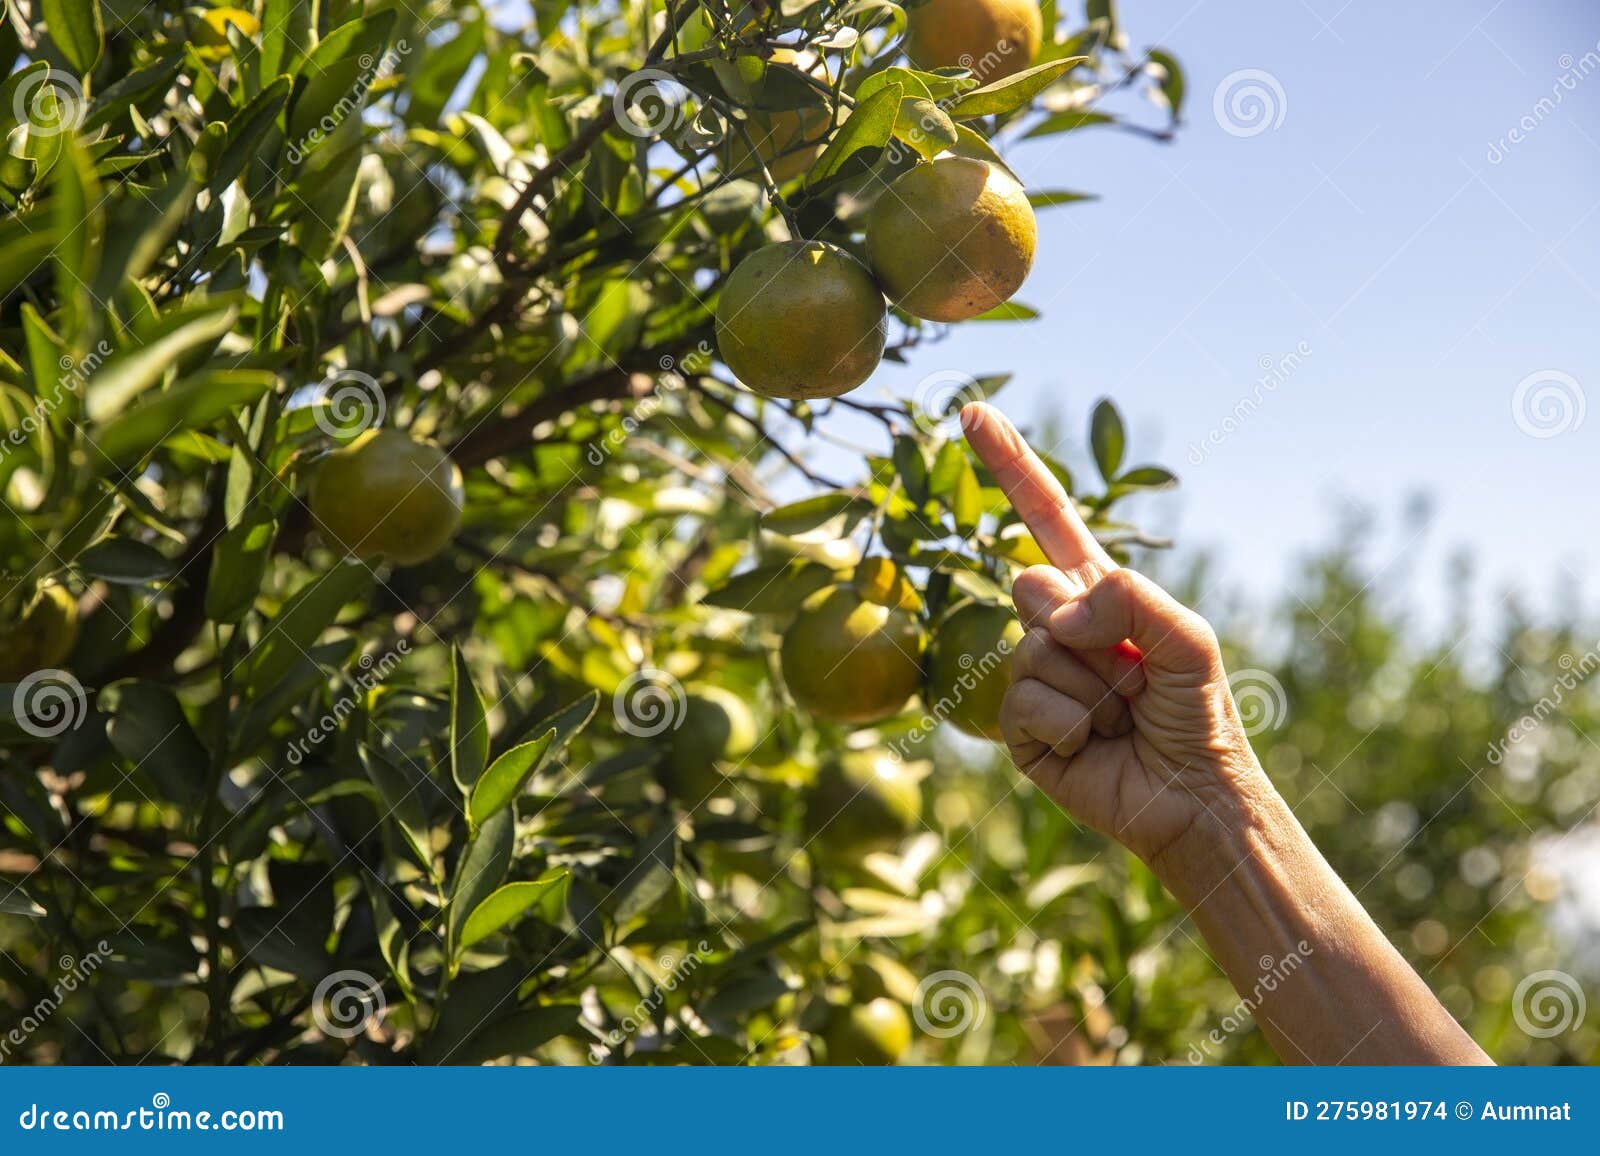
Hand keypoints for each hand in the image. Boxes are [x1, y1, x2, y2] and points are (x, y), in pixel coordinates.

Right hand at [962, 402, 1272, 873]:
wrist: (1193, 800)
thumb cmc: (1199, 715)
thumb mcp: (1188, 638)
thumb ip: (1128, 599)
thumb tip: (1054, 615)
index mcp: (1097, 596)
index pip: (1046, 517)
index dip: (1010, 465)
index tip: (973, 412)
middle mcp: (1058, 630)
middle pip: (1030, 587)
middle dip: (1088, 631)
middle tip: (1131, 677)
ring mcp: (1034, 679)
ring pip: (1031, 651)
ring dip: (1090, 691)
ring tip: (1121, 719)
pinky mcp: (1020, 731)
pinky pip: (1025, 704)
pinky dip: (1070, 727)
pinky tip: (1095, 747)